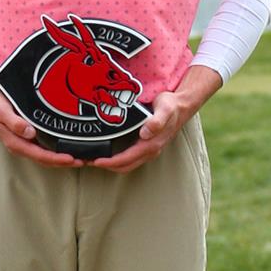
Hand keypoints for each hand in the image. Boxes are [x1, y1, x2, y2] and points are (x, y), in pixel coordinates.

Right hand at [0, 69, 80, 166]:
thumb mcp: (0, 110)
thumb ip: (14, 122)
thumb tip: (30, 134)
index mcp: (14, 141)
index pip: (39, 156)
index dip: (56, 159)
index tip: (73, 159)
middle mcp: (19, 143)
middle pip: (44, 159)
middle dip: (63, 162)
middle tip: (84, 160)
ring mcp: (21, 139)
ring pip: (43, 154)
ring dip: (60, 157)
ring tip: (79, 156)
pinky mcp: (23, 132)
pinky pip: (41, 145)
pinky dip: (54, 147)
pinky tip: (64, 143)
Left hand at [89, 63, 221, 172]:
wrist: (182, 104)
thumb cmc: (171, 105)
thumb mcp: (165, 109)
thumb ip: (157, 121)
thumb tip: (145, 133)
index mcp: (151, 145)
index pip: (126, 159)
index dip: (110, 162)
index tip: (95, 161)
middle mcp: (150, 151)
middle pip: (124, 166)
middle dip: (106, 167)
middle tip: (88, 161)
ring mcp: (149, 150)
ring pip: (127, 164)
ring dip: (111, 164)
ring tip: (94, 158)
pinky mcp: (147, 145)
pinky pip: (130, 158)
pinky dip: (117, 159)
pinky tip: (107, 151)